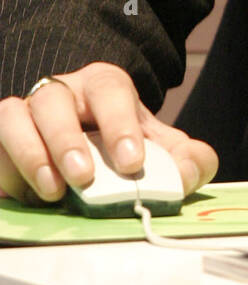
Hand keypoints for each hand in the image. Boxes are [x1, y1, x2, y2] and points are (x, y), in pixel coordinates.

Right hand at [0, 62, 217, 203]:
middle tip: (82, 177)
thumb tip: (191, 172)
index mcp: (103, 87)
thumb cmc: (122, 144)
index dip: (120, 123)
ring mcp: (25, 115)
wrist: (89, 148)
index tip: (131, 161)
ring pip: (13, 116)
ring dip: (30, 154)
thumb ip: (185, 159)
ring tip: (52, 191)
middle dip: (66, 137)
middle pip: (53, 98)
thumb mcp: (160, 148)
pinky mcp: (1, 142)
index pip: (110, 89)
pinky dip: (6, 172)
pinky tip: (26, 197)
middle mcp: (60, 93)